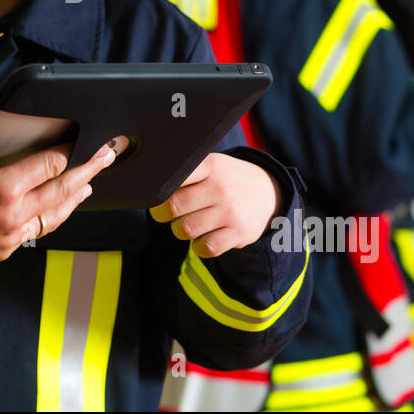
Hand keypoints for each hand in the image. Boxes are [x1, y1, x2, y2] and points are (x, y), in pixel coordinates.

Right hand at [0, 113, 114, 283]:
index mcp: (0, 190)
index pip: (47, 165)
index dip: (66, 151)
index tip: (78, 140)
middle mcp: (12, 216)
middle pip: (62, 191)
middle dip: (88, 171)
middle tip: (108, 156)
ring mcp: (10, 236)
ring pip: (55, 215)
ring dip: (75, 198)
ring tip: (90, 183)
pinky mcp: (3, 249)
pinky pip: (37, 230)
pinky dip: (52, 216)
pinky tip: (54, 209)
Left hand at [149, 153, 281, 257]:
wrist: (268, 193)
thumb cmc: (226, 179)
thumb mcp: (210, 164)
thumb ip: (184, 171)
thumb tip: (144, 182)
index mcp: (210, 166)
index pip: (174, 175)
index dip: (158, 188)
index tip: (156, 192)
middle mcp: (220, 187)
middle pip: (173, 207)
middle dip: (162, 213)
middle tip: (168, 212)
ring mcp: (230, 211)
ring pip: (185, 229)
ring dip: (180, 230)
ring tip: (189, 222)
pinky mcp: (238, 234)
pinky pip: (205, 248)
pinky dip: (198, 247)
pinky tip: (203, 237)